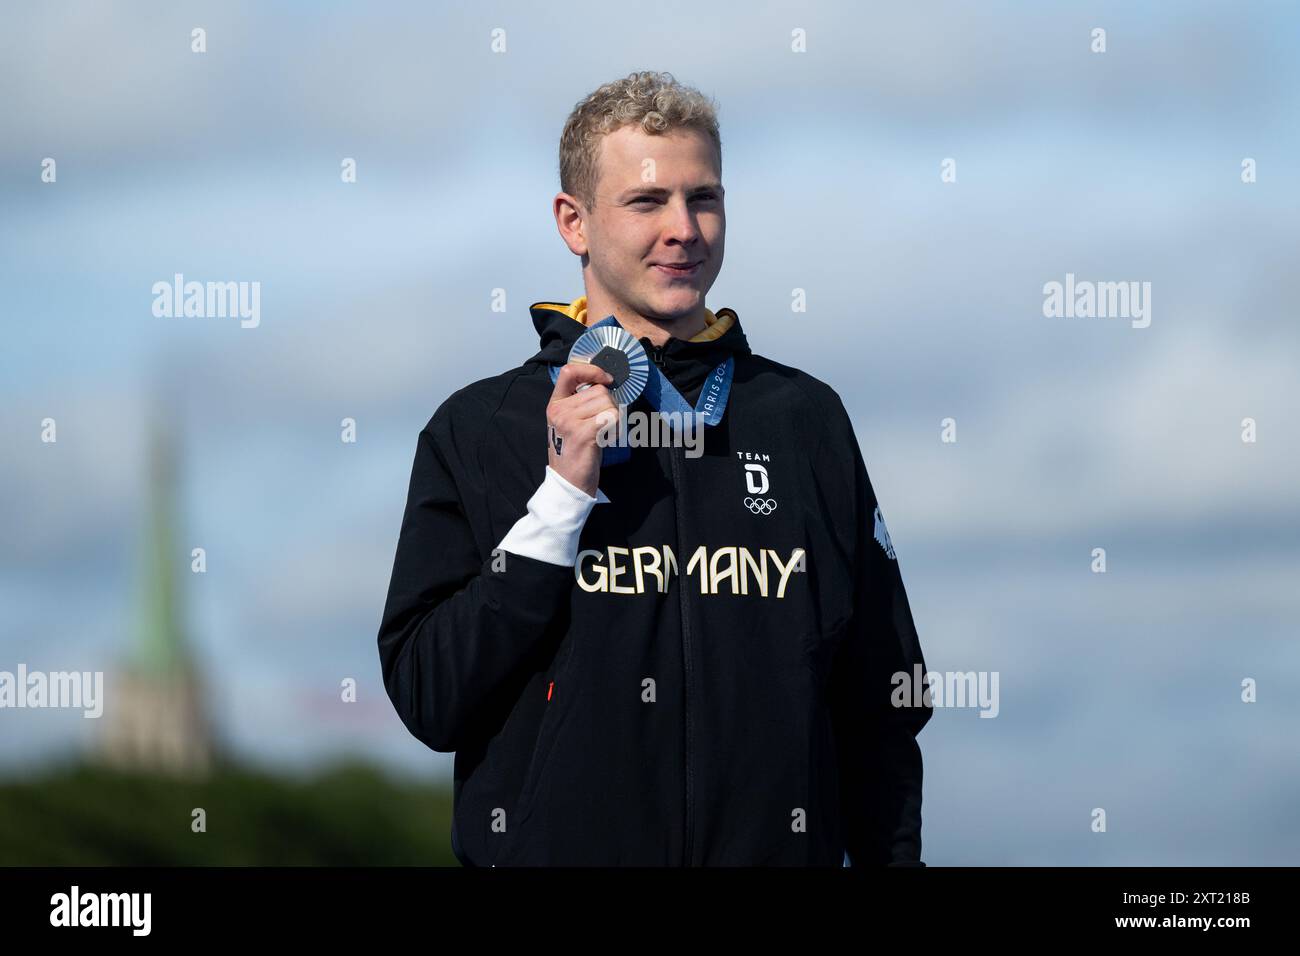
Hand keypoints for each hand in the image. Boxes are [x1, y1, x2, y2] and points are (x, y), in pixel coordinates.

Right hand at [546, 362, 616, 497]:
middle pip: (598, 390)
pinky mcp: (582, 433)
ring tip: (600, 435)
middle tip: (601, 427)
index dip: (591, 370)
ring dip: (612, 418)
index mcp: (555, 404)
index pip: (569, 371)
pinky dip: (615, 428)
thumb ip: (579, 403)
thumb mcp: (568, 423)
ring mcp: (569, 421)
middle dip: (608, 406)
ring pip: (608, 403)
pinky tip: (605, 440)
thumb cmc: (574, 453)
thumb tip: (604, 384)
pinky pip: (611, 417)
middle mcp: (559, 410)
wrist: (568, 483)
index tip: (606, 379)